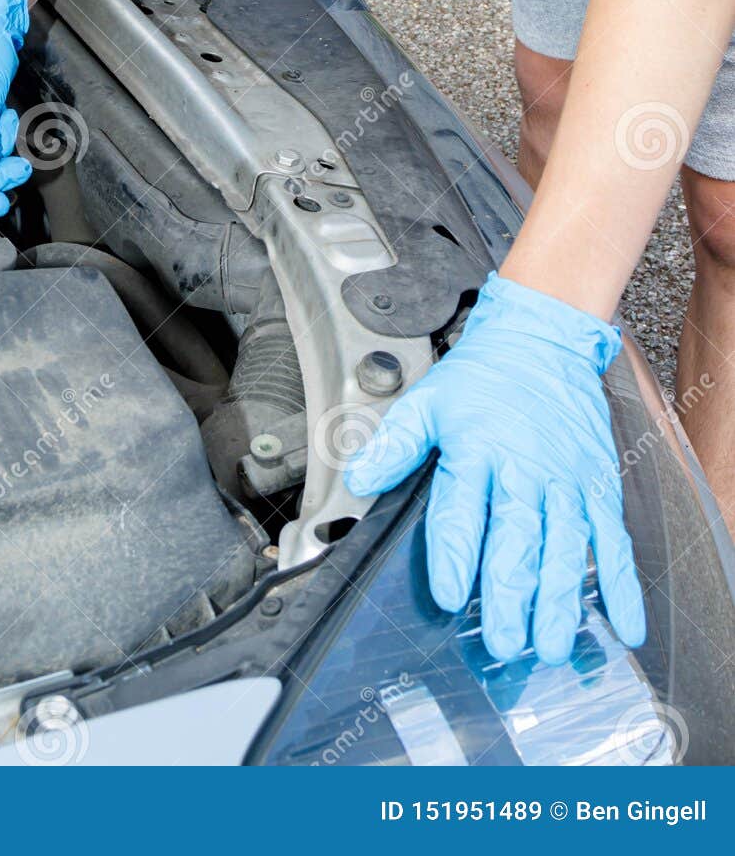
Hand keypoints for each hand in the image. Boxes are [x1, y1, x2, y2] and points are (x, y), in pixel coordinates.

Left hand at [344, 269, 646, 665]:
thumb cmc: (483, 375)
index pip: (462, 510)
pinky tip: (624, 624)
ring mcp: (568, 480)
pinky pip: (614, 540)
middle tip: (502, 641)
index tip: (448, 594)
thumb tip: (359, 478)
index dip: (453, 554)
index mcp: (477, 449)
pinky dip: (622, 585)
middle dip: (510, 594)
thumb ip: (395, 445)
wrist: (542, 340)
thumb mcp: (428, 401)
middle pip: (517, 537)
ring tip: (551, 643)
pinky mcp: (599, 485)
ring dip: (560, 600)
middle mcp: (525, 468)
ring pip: (566, 547)